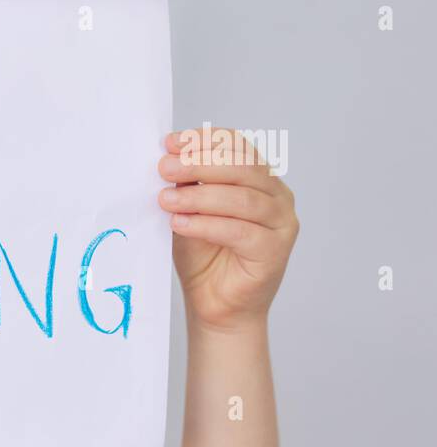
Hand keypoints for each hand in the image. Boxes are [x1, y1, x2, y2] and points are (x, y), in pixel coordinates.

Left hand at [157, 128, 297, 332]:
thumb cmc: (204, 257)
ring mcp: (281, 223)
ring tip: (166, 199)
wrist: (215, 306)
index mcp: (258, 178)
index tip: (170, 143)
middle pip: (242, 168)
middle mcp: (276, 196)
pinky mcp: (275, 251)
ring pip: (242, 199)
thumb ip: (186, 186)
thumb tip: (168, 159)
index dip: (204, 140)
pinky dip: (207, 225)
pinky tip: (180, 223)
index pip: (237, 147)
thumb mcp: (188, 211)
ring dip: (199, 196)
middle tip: (165, 167)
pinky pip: (240, 231)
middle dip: (200, 163)